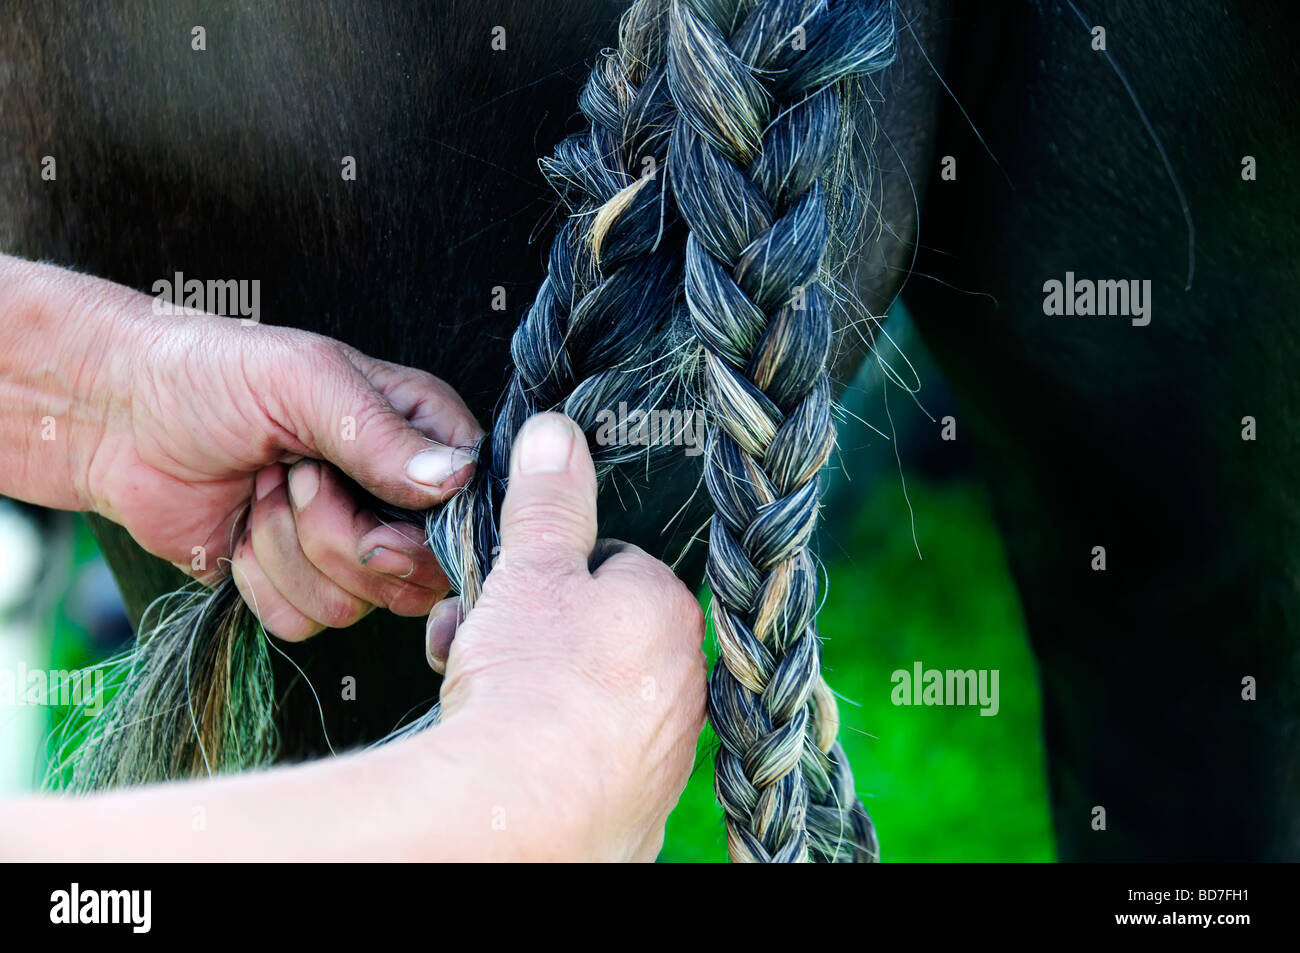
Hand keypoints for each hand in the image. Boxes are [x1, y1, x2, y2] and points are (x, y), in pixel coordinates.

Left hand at [79, 295, 481, 639]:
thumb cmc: (211, 374)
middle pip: (414, 575)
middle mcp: (395, 499)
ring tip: (261, 491)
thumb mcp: (305, 381)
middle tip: (295, 478)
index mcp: (420, 438)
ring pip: (354, 603)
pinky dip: (259, 580)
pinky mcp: (296, 583)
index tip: (365, 502)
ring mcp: (348, 546)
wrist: (117, 417)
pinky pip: (303, 622)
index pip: (465, 516)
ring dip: (287, 551)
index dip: (420, 533)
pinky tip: (241, 529)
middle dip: (337, 536)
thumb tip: (453, 481)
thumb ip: (381, 434)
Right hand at [427, 413, 707, 860]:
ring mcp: (663, 752)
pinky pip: (590, 758)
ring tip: (482, 692)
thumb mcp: (531, 568)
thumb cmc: (532, 686)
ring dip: (536, 685)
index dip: (550, 571)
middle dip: (535, 630)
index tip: (512, 585)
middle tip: (484, 639)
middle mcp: (683, 683)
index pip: (614, 566)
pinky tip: (512, 747)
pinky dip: (551, 749)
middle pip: (597, 633)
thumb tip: (556, 434)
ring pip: (590, 696)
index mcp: (668, 612)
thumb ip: (548, 501)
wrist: (520, 813)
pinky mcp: (636, 807)